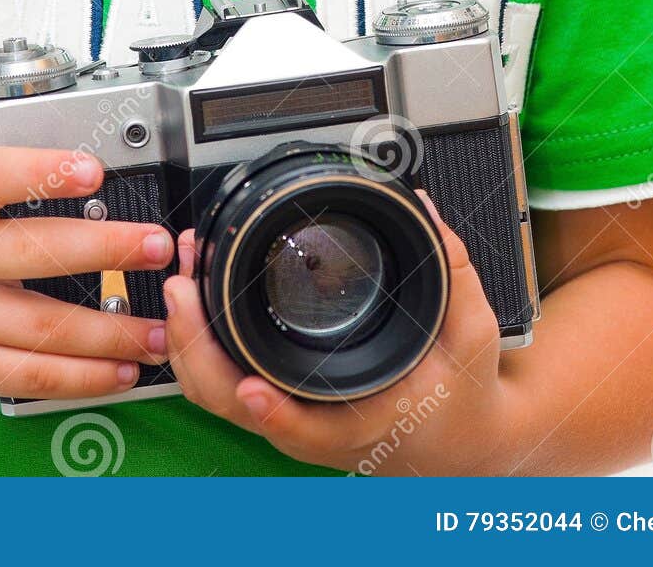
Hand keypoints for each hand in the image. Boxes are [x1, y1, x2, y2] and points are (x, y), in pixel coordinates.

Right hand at [0, 135, 172, 400]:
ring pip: (40, 327)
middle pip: (30, 254)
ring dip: (111, 330)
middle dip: (105, 249)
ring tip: (161, 325)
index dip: (39, 171)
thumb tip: (75, 135)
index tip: (92, 168)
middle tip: (158, 243)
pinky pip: (28, 375)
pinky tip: (121, 369)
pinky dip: (82, 377)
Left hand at [163, 192, 517, 473]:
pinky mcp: (278, 404)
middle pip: (237, 408)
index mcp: (366, 419)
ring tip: (181, 274)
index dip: (277, 413)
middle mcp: (317, 428)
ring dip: (189, 340)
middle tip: (182, 289)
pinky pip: (222, 384)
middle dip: (197, 350)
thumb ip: (452, 271)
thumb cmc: (460, 398)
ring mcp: (291, 420)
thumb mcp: (471, 334)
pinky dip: (199, 343)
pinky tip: (194, 295)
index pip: (311, 428)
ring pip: (218, 396)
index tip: (250, 388)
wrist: (457, 441)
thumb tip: (425, 211)